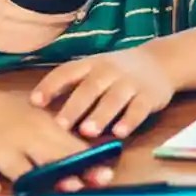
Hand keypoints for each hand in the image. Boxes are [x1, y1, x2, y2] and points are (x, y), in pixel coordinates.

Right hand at [0, 88, 107, 195]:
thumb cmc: (10, 117)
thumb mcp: (40, 124)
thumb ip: (63, 144)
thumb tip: (95, 164)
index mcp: (45, 130)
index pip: (71, 149)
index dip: (88, 165)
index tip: (104, 177)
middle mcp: (24, 138)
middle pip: (47, 157)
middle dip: (62, 172)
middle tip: (77, 186)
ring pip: (14, 165)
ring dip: (26, 178)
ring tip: (34, 190)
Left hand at [31, 48, 176, 138]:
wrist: (161, 61)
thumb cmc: (117, 71)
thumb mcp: (94, 69)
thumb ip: (71, 85)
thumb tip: (37, 108)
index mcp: (91, 64)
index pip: (67, 72)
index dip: (51, 86)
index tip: (34, 102)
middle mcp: (109, 71)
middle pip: (90, 88)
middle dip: (75, 106)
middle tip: (60, 125)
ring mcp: (131, 83)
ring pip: (114, 99)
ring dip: (100, 115)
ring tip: (88, 132)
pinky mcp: (150, 96)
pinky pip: (139, 109)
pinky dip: (129, 121)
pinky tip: (120, 134)